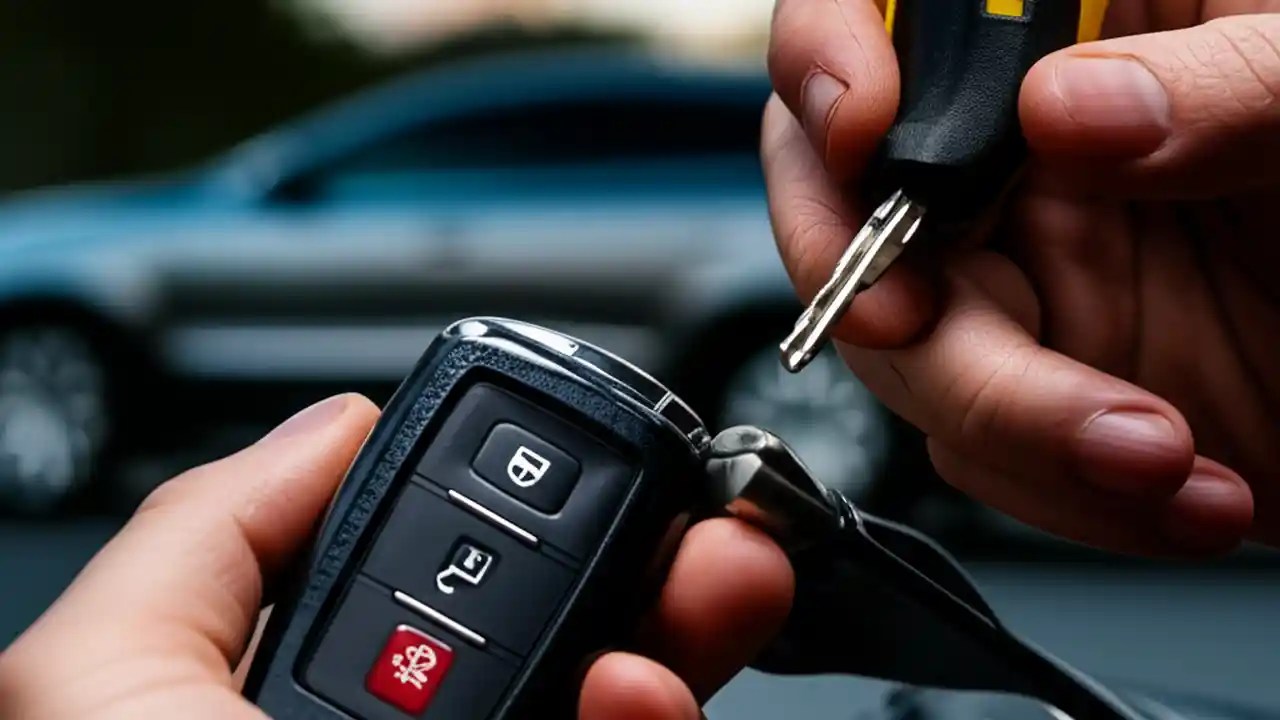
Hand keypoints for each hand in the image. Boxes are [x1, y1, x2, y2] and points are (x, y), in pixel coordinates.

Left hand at [0, 395, 792, 719]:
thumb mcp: (99, 686)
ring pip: (620, 702)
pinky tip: (648, 703)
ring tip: (703, 598)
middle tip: (695, 532)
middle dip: (637, 562)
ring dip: (672, 642)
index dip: (516, 503)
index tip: (590, 468)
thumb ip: (206, 534)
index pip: (434, 566)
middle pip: (553, 626)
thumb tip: (337, 429)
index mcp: (306, 689)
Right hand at [764, 1, 1278, 554]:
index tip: (864, 126)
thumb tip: (1067, 112)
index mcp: (1088, 29)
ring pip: (905, 348)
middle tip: (918, 327)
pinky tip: (1177, 489)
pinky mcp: (1048, 385)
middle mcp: (1029, 154)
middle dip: (869, 277)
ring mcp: (1029, 274)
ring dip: (1007, 421)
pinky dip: (1065, 491)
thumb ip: (1231, 87)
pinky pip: (981, 447)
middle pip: (845, 192)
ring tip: (1152, 451)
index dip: (830, 59)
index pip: (888, 9)